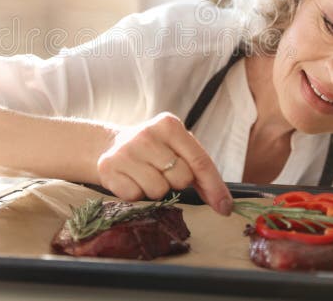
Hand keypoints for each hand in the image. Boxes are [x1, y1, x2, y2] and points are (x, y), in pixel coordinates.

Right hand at [96, 112, 233, 214]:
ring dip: (156, 190)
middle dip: (177, 182)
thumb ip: (199, 168)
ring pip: (159, 191)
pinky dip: (136, 194)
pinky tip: (131, 179)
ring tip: (145, 175)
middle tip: (163, 171)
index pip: (199, 161)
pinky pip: (135, 197)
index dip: (214, 187)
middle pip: (181, 178)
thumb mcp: (176, 147)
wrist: (110, 145)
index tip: (224, 208)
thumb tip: (222, 203)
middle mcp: (146, 134)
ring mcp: (125, 151)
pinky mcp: (108, 168)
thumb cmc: (153, 150)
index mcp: (169, 125)